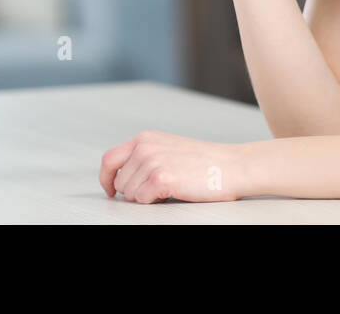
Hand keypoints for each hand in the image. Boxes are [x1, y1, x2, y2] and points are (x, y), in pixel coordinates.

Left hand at [99, 130, 249, 203]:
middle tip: (157, 190)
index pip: (109, 159)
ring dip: (146, 196)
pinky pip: (142, 200)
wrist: (232, 166)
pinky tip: (173, 192)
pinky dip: (154, 201)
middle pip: (119, 181)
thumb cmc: (206, 162)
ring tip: (170, 188)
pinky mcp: (160, 178)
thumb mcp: (169, 148)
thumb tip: (123, 177)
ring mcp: (152, 162)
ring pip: (129, 193)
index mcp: (146, 138)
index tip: (111, 190)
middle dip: (134, 191)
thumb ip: (145, 156)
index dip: (106, 178)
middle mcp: (145, 147)